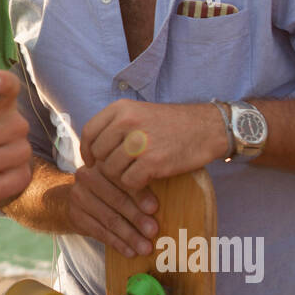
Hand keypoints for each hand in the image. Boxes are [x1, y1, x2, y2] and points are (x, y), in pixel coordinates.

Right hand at [66, 164, 160, 257]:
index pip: (122, 178)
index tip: (154, 208)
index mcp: (103, 163)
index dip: (139, 194)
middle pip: (116, 200)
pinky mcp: (76, 216)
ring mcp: (79, 196)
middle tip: (153, 231)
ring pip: (109, 219)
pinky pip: (100, 232)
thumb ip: (138, 183)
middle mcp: (87, 176)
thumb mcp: (120, 178)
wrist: (78, 198)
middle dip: (137, 218)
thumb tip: (166, 201)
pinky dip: (117, 243)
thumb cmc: (111, 187)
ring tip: (146, 248)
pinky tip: (130, 252)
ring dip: (130, 236)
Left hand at [80, 100, 228, 200]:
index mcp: (121, 109)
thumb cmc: (171, 124)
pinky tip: (147, 178)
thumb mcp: (139, 112)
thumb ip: (115, 125)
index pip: (89, 132)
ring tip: (137, 172)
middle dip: (107, 165)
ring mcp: (139, 142)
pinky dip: (136, 185)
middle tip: (122, 169)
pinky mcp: (153, 162)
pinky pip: (129, 182)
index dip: (86, 151)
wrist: (207, 128)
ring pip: (111, 170)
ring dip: (122, 176)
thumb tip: (90, 148)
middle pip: (98, 154)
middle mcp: (127, 122)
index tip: (91, 162)